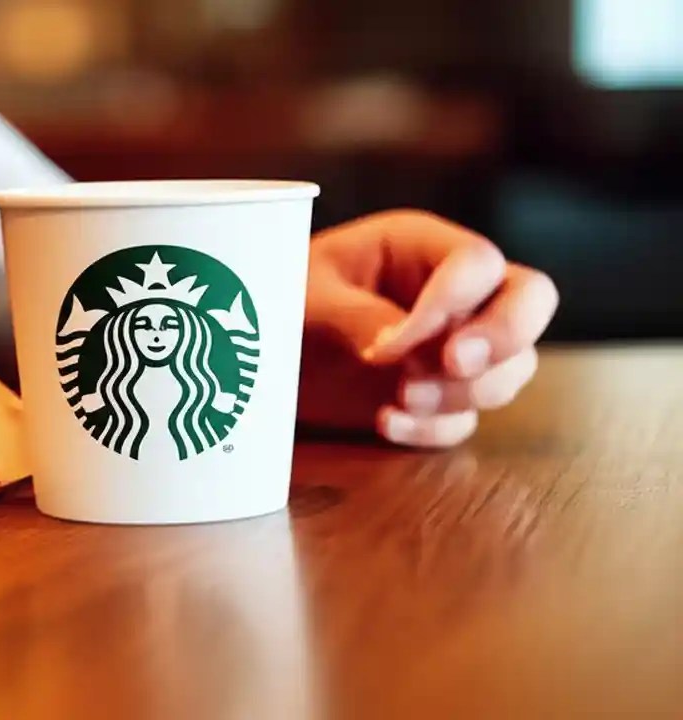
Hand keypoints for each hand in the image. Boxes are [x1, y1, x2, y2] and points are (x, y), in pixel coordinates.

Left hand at [297, 210, 558, 447]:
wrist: (246, 356)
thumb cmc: (273, 300)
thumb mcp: (304, 298)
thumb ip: (354, 315)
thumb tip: (397, 349)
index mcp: (418, 247)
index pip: (477, 263)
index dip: (450, 305)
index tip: (391, 347)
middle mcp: (450, 293)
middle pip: (530, 301)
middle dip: (505, 337)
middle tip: (454, 364)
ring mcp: (451, 346)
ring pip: (511, 368)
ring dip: (464, 392)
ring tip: (398, 398)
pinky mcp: (435, 397)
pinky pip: (467, 418)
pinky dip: (435, 427)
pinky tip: (386, 422)